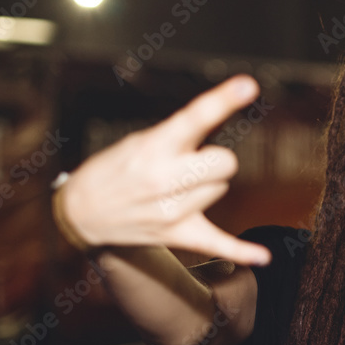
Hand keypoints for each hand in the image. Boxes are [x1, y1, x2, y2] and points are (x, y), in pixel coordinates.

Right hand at [57, 75, 271, 265]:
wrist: (81, 212)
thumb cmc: (117, 167)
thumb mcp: (141, 140)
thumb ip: (182, 133)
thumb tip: (224, 119)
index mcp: (154, 146)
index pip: (195, 118)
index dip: (222, 100)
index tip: (247, 85)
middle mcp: (164, 179)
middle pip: (226, 162)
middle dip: (215, 159)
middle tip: (191, 162)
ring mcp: (172, 210)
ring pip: (222, 188)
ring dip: (208, 185)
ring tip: (177, 187)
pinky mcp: (177, 234)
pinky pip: (218, 244)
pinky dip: (242, 252)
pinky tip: (263, 258)